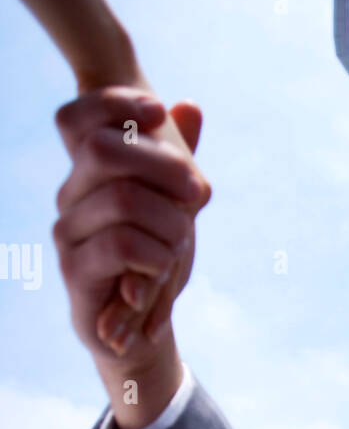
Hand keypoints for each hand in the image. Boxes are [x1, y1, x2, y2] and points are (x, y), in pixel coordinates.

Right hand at [53, 86, 209, 371]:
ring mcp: (69, 230)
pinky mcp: (76, 268)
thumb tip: (189, 105)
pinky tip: (163, 267)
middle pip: (103, 149)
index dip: (113, 100)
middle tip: (199, 193)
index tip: (159, 111)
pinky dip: (157, 253)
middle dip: (165, 165)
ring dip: (170, 220)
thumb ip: (180, 157)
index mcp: (88, 172)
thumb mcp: (175, 205)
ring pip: (122, 199)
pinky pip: (122, 245)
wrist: (140, 328)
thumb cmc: (155, 258)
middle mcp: (71, 193)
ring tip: (180, 244)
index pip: (76, 116)